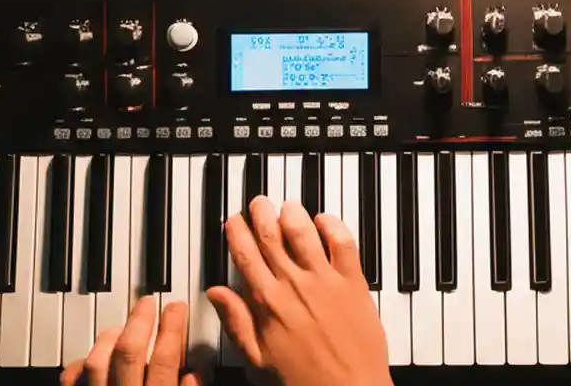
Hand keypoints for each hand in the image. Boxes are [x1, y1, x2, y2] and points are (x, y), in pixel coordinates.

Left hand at [60, 296, 201, 385]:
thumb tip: (193, 375)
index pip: (164, 360)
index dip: (172, 328)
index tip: (176, 307)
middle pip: (128, 352)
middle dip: (139, 320)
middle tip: (148, 301)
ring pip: (96, 363)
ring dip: (109, 338)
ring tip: (120, 327)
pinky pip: (72, 382)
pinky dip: (79, 366)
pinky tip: (89, 360)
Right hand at [207, 197, 390, 385]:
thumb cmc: (304, 384)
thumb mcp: (257, 361)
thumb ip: (237, 322)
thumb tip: (216, 294)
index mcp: (268, 303)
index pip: (246, 255)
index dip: (237, 233)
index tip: (234, 221)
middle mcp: (294, 285)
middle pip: (272, 236)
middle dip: (261, 214)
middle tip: (258, 203)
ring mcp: (325, 281)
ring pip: (304, 232)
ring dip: (292, 214)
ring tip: (286, 206)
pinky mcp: (354, 283)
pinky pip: (343, 243)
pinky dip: (332, 225)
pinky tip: (324, 220)